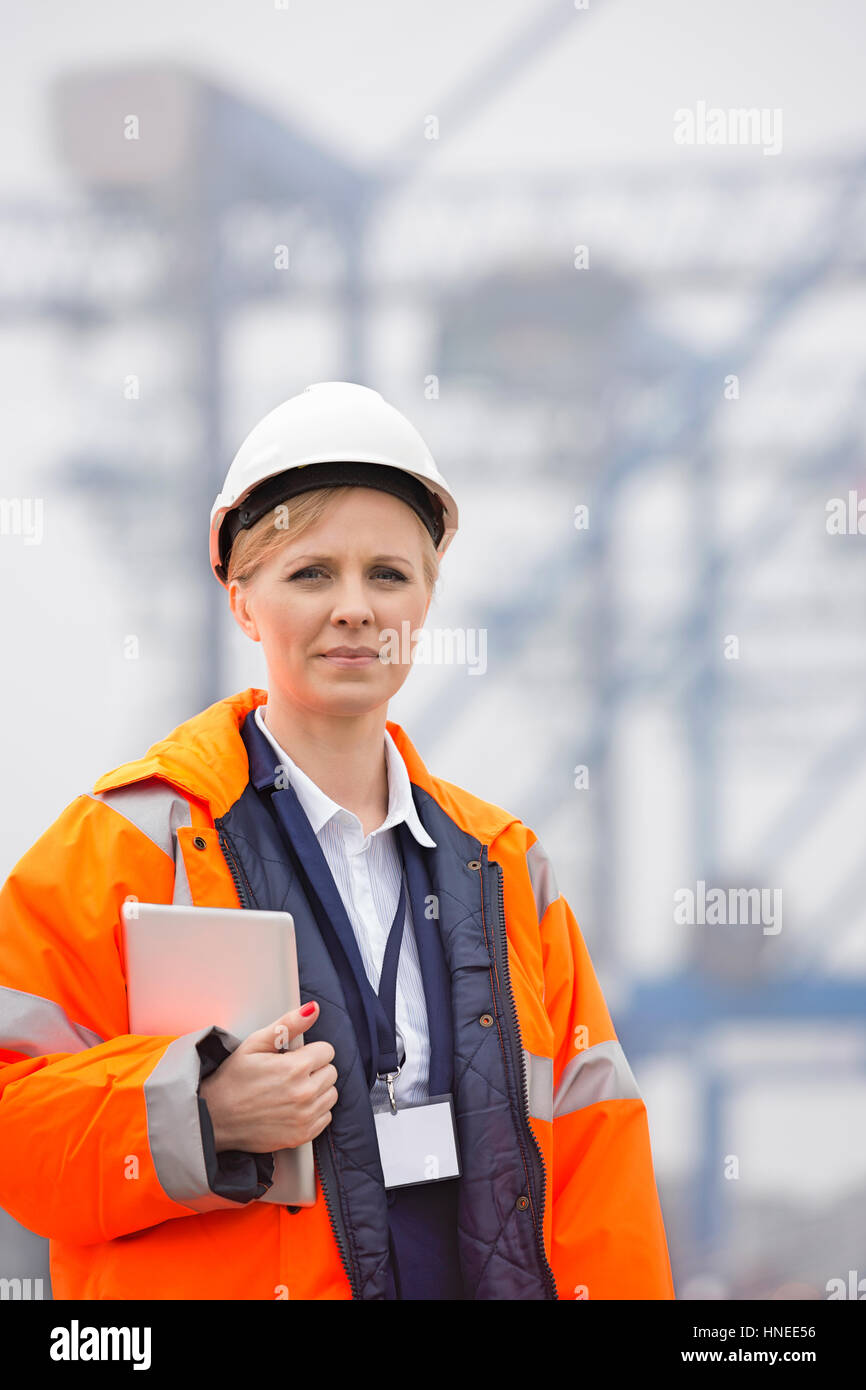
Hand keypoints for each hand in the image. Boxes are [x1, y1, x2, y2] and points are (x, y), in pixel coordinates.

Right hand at [199, 1001, 337, 1152]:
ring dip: (317, 1090)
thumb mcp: (256, 1043)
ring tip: (291, 1090)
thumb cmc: (233, 1077)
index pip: (327, 1050)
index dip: (309, 1051)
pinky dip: (314, 1112)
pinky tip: (293, 1108)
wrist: (215, 1117)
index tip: (292, 1057)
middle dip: (314, 1069)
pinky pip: (325, 1118)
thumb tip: (313, 1009)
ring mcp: (305, 1117)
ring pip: (331, 1094)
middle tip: (289, 1074)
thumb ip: (289, 1024)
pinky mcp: (302, 1136)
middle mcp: (305, 1093)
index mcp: (295, 1067)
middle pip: (331, 1072)